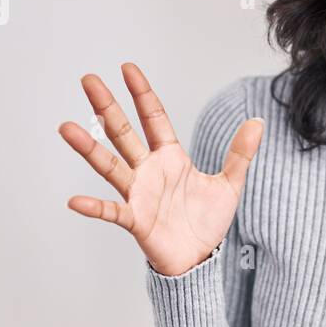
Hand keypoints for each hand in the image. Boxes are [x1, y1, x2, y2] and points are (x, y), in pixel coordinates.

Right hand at [58, 63, 263, 276]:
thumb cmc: (207, 221)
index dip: (142, 93)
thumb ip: (240, 153)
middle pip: (123, 133)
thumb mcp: (230, 183)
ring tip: (66, 128)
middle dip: (106, 107)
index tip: (127, 68)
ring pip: (110, 165)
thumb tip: (258, 121)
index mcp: (170, 156)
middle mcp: (148, 170)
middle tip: (88, 80)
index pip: (153, 117)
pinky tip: (74, 201)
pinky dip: (94, 207)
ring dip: (89, 148)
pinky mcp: (135, 220)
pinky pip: (111, 211)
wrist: (199, 258)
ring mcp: (138, 193)